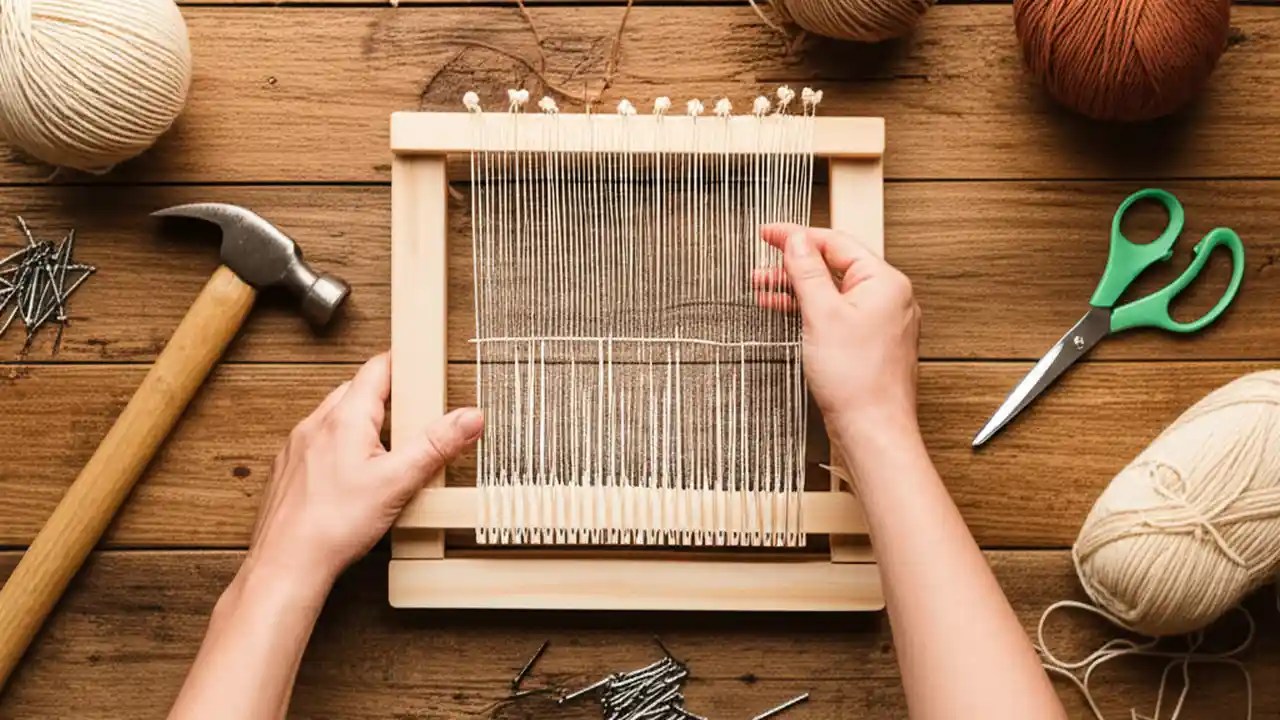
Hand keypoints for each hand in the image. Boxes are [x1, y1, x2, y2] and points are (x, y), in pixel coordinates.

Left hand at [242, 352, 483, 593]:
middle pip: (356, 391)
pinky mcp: (288, 470)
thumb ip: (436, 446)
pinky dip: (339, 447)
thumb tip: (470, 417)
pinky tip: (353, 476)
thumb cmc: (333, 525)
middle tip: (413, 412)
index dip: (401, 363)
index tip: (420, 364)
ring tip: (386, 448)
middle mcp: (315, 425)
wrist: (286, 564)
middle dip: (386, 396)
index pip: (376, 369)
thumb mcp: (398, 482)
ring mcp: (297, 447)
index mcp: (344, 418)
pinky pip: (318, 443)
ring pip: (334, 417)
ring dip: (361, 422)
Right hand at [756, 223, 920, 437]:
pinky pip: (839, 315)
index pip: (836, 242)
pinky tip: (789, 314)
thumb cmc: (858, 381)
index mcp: (885, 281)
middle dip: (794, 267)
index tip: (769, 234)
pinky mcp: (872, 343)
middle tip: (762, 269)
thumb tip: (796, 241)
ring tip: (766, 292)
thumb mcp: (821, 315)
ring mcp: (882, 321)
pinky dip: (813, 312)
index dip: (797, 236)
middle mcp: (889, 298)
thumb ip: (807, 272)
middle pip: (835, 267)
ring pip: (835, 293)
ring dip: (799, 290)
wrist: (873, 430)